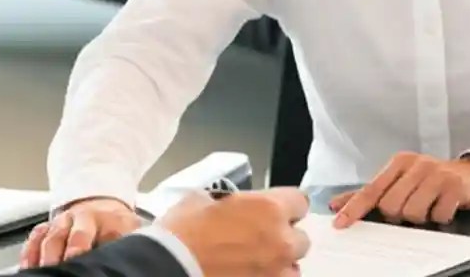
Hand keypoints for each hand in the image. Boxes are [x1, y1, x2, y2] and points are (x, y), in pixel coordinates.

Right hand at [20, 197, 140, 267]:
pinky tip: (28, 266)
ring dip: (48, 255)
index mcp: (113, 221)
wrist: (100, 204)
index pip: (111, 235)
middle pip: (79, 234)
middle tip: (71, 265)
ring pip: (53, 236)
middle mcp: (86, 218)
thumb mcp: (133, 232)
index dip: (107, 249)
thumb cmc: (118, 227)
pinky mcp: (48, 227)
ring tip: (47, 272)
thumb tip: (145, 262)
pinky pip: (35, 237)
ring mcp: (65, 221)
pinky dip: (30, 252)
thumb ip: (134, 245)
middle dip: (74, 250)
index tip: (104, 263)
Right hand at [159, 188, 311, 276]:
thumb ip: (226, 202)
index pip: (300, 202)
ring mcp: (276, 273)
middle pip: (301, 239)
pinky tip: (247, 275)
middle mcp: (280, 241)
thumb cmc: (181, 233)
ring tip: (254, 264)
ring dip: (278, 264)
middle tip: (259, 240)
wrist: (168, 270)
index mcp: (269, 209)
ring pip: (292, 268)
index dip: (286, 206)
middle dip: (283, 238)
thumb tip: (226, 206)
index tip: (274, 210)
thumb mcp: (200, 200)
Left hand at [330, 153, 469, 227]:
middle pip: (390, 206)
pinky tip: (444, 206)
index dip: (355, 208)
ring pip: (412, 213)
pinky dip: (440, 218)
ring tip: (429, 206)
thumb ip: (371, 193)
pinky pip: (438, 216)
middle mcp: (415, 164)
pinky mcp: (454, 186)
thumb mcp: (400, 181)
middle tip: (413, 206)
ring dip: (420, 218)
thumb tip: (337, 205)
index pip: (371, 189)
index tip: (340, 223)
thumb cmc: (430, 180)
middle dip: (399, 215)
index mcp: (398, 163)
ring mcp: (436, 174)